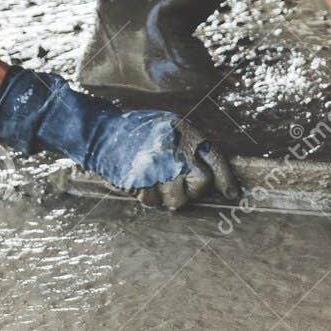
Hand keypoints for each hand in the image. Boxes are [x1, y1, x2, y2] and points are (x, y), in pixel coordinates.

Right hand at [0, 66, 239, 209]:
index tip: (232, 195)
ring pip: (178, 200)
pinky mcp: (140, 181)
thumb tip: (212, 176)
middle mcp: (176, 150)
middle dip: (192, 191)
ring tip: (154, 183)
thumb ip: (189, 146)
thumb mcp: (168, 128)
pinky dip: (147, 198)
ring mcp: (158, 167)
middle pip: (201, 184)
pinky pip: (153, 203)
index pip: (217, 160)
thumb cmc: (136, 132)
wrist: (99, 131)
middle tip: (177, 185)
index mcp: (186, 133)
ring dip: (168, 198)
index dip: (226, 180)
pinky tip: (139, 183)